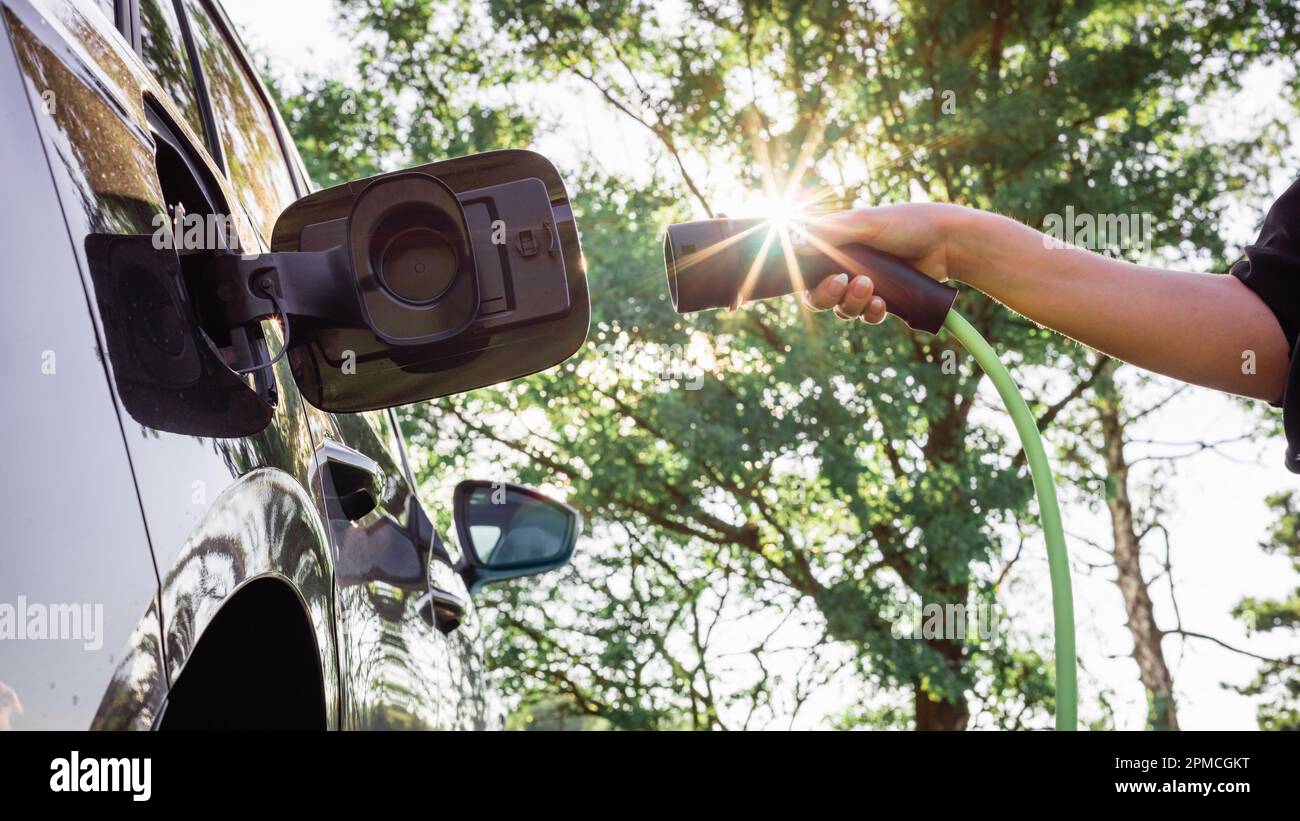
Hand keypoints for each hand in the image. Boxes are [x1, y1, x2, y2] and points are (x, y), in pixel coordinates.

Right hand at [799, 202, 963, 320]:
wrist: (947, 241)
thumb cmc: (906, 223)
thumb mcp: (864, 222)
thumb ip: (828, 232)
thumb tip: (791, 242)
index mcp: (835, 246)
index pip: (805, 269)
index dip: (802, 279)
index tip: (810, 278)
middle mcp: (847, 267)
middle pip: (819, 296)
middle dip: (827, 294)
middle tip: (842, 282)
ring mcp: (866, 286)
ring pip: (843, 309)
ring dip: (852, 302)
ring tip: (871, 287)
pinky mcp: (885, 301)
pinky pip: (868, 316)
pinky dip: (872, 313)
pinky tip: (882, 303)